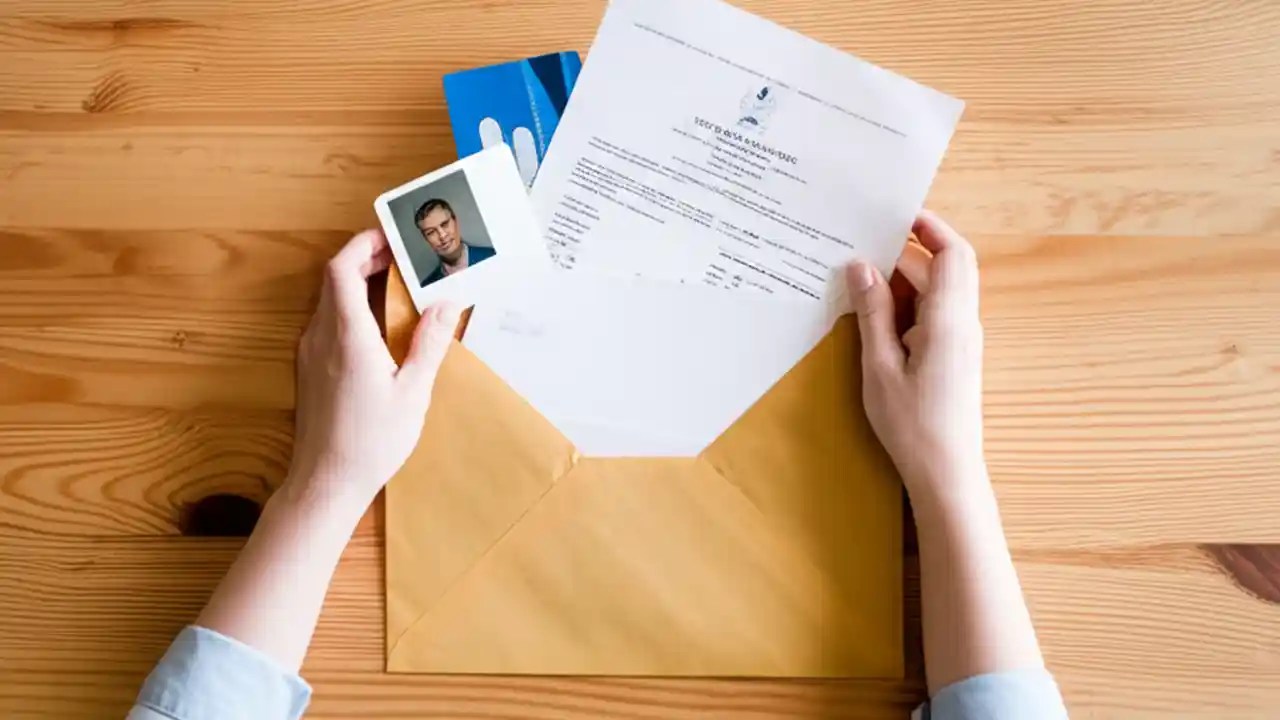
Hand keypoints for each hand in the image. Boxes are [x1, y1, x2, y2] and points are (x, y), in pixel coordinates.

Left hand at [289, 229, 460, 504]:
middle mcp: (321, 336)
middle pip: (334, 278)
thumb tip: (447, 302)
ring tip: (397, 286)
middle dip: (366, 258)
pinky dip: (352, 308)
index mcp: (347, 335)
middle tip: (403, 257)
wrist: (325, 482)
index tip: (393, 237)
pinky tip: (380, 326)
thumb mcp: (413, 392)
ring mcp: (310, 353)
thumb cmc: (371, 441)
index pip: (342, 268)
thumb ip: (429, 342)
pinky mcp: (310, 369)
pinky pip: (328, 322)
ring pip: (329, 300)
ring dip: (359, 283)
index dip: (364, 244)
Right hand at [847, 211, 985, 501]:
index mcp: (949, 319)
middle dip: (903, 251)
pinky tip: (873, 314)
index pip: (951, 252)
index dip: (928, 225)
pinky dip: (905, 304)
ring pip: (936, 291)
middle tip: (857, 245)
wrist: (947, 474)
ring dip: (901, 280)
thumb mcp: (880, 367)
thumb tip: (860, 265)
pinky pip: (932, 313)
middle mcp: (963, 322)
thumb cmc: (912, 425)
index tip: (894, 212)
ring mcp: (961, 340)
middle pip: (942, 267)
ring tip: (857, 280)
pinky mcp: (953, 355)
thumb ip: (872, 312)